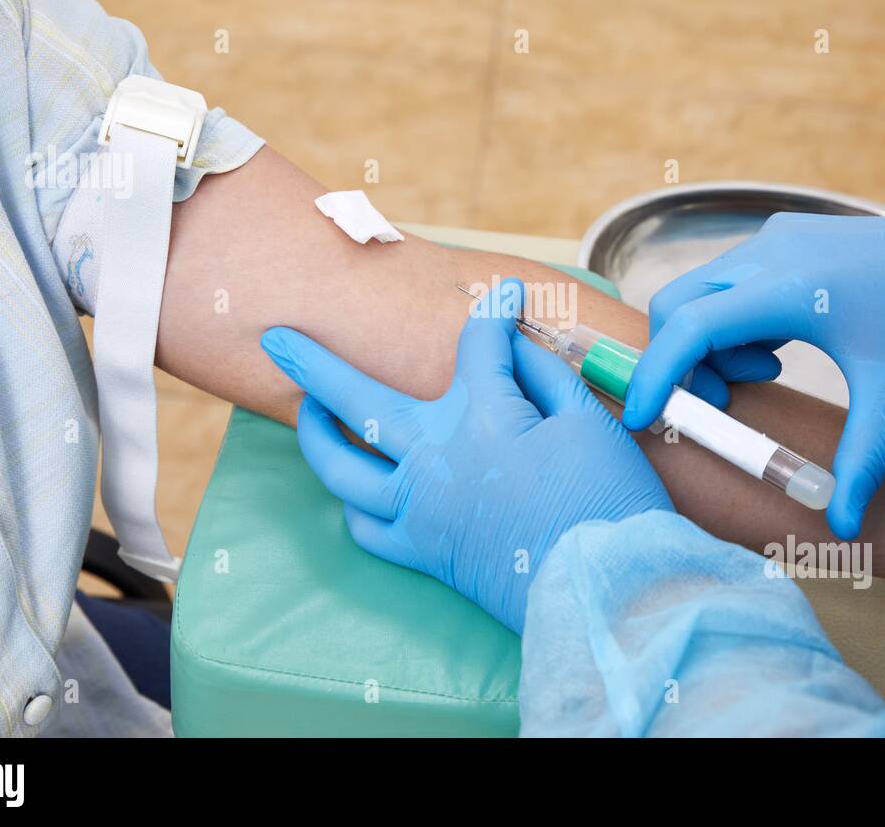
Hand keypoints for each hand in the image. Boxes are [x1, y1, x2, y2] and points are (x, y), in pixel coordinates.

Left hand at [261, 278, 672, 632]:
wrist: (607, 590)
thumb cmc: (609, 501)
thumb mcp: (589, 421)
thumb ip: (541, 374)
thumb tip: (508, 346)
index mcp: (483, 419)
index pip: (478, 345)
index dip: (496, 311)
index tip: (506, 294)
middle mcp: (434, 461)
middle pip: (357, 401)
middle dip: (313, 363)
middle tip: (275, 336)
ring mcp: (421, 511)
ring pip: (341, 469)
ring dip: (315, 433)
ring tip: (303, 410)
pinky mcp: (425, 553)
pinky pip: (366, 528)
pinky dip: (351, 503)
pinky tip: (353, 485)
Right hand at [622, 194, 884, 538]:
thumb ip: (861, 468)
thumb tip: (841, 530)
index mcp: (789, 286)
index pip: (689, 326)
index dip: (656, 373)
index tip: (642, 416)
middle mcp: (770, 252)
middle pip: (678, 303)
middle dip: (680, 359)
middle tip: (721, 403)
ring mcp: (776, 238)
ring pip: (702, 293)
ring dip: (711, 343)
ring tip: (765, 377)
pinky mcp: (785, 239)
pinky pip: (730, 284)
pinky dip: (733, 324)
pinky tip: (778, 352)